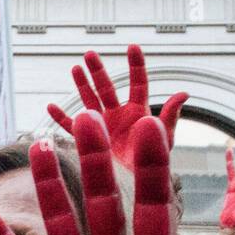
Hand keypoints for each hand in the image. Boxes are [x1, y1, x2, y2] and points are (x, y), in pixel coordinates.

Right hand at [46, 47, 187, 169]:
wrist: (136, 187)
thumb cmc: (154, 164)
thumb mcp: (164, 139)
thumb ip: (170, 116)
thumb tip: (184, 93)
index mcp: (138, 111)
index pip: (137, 83)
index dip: (135, 65)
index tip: (131, 47)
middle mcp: (118, 115)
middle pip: (107, 88)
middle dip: (98, 71)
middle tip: (90, 54)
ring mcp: (102, 126)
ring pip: (89, 101)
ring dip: (82, 86)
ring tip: (75, 68)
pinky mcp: (89, 140)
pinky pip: (71, 127)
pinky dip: (61, 118)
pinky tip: (51, 106)